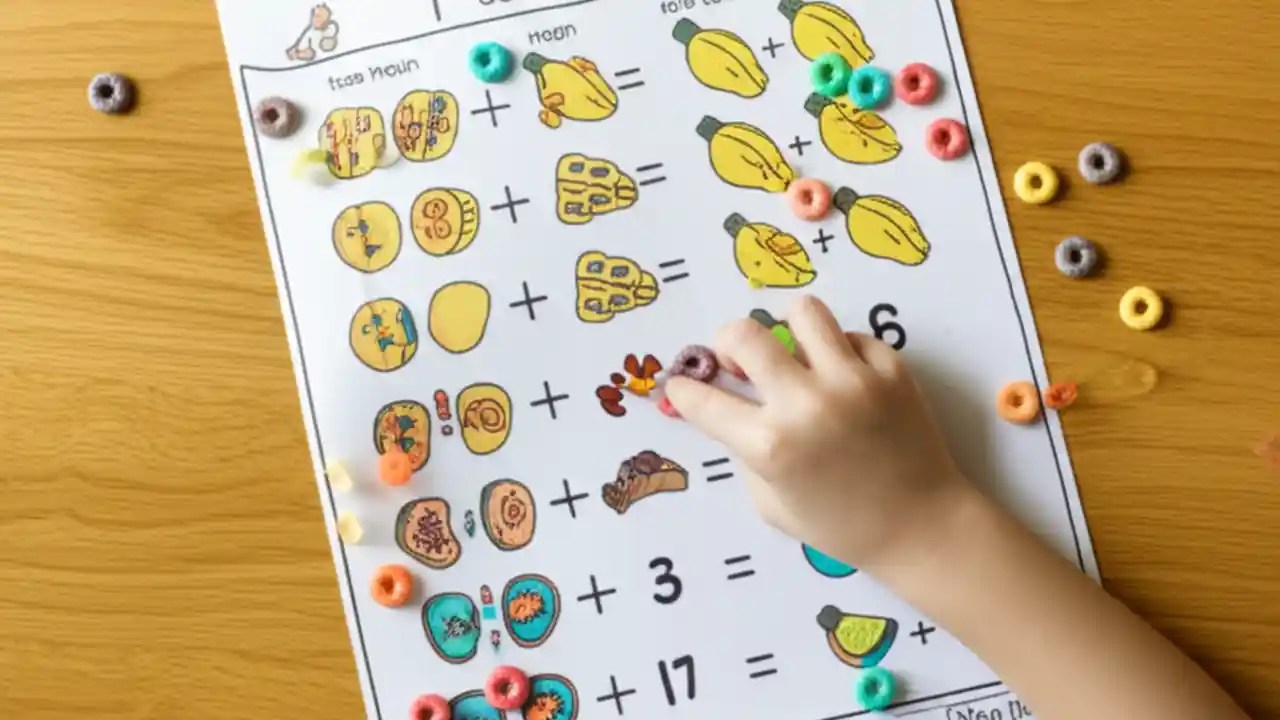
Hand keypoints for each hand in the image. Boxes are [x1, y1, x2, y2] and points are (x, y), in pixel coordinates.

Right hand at [665, 295, 971, 570]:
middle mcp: (805, 403)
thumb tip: (729, 407)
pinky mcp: (891, 368)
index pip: (702, 399)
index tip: (682, 386)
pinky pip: (850, 336)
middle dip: (726, 343)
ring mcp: (852, 380)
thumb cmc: (841, 526)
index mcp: (769, 445)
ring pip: (802, 312)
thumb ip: (746, 451)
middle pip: (743, 334)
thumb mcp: (771, 503)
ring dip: (786, 330)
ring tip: (795, 354)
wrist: (923, 526)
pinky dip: (838, 351)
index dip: (682, 389)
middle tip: (738, 361)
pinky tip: (842, 378)